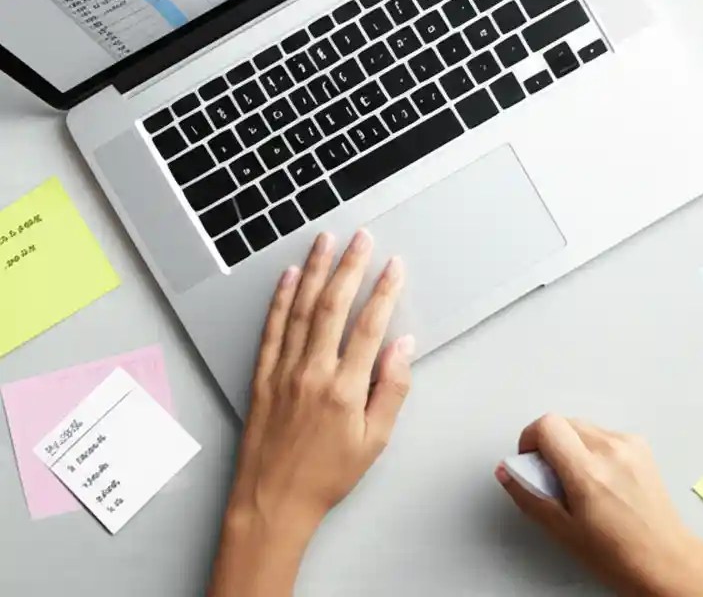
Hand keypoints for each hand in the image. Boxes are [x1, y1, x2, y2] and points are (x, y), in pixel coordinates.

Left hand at [209, 230, 413, 596]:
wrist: (272, 501)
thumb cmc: (326, 476)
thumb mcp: (374, 441)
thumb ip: (391, 389)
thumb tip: (403, 347)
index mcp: (344, 389)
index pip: (370, 326)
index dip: (384, 291)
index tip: (394, 267)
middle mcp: (312, 373)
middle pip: (333, 306)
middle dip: (350, 266)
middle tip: (362, 238)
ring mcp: (283, 372)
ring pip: (300, 309)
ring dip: (316, 270)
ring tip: (325, 241)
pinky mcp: (262, 377)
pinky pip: (272, 328)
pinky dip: (280, 299)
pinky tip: (289, 277)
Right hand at [496, 416, 702, 596]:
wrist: (662, 558)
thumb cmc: (618, 553)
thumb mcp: (562, 530)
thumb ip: (530, 495)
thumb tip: (508, 472)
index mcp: (588, 471)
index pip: (548, 425)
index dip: (530, 438)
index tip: (529, 458)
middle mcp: (611, 450)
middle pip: (564, 422)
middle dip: (549, 443)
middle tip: (550, 476)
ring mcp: (630, 446)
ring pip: (585, 427)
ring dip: (572, 445)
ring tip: (577, 482)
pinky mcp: (641, 447)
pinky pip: (605, 435)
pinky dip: (594, 449)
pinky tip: (600, 479)